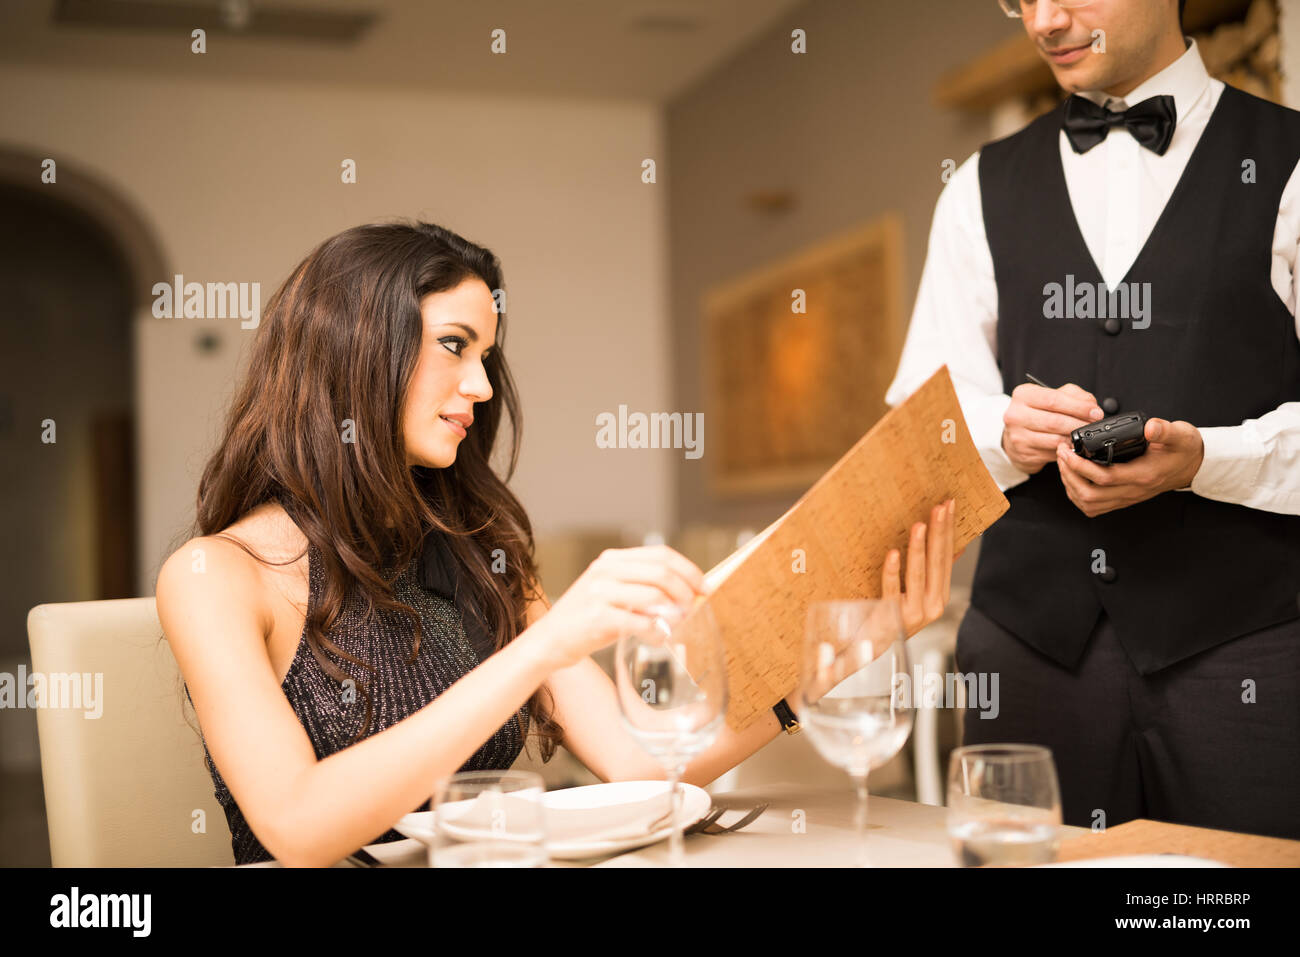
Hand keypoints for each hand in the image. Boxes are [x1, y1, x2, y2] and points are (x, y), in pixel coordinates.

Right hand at [527, 545, 708, 669]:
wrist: (549, 640)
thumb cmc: (587, 620)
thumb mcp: (611, 593)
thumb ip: (642, 588)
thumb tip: (688, 594)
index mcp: (611, 560)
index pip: (660, 554)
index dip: (688, 569)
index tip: (704, 586)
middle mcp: (605, 571)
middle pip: (661, 572)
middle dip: (685, 590)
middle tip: (693, 607)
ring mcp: (600, 593)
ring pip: (654, 596)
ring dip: (673, 612)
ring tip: (675, 624)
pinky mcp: (598, 617)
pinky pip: (641, 622)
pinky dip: (656, 631)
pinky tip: (658, 637)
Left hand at [882, 499, 955, 637]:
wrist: (870, 646)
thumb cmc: (892, 617)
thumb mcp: (918, 595)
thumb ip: (934, 574)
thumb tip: (955, 548)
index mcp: (939, 596)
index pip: (947, 558)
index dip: (948, 531)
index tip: (948, 506)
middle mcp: (932, 605)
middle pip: (937, 563)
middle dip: (939, 532)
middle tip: (939, 507)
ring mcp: (914, 613)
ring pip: (918, 574)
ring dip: (919, 548)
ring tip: (919, 525)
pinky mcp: (893, 617)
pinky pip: (892, 590)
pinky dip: (893, 571)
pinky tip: (892, 553)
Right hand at [1002, 382, 1103, 473]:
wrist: (1016, 432)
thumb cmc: (1038, 411)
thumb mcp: (1053, 395)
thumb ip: (1074, 395)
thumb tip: (1092, 408)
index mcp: (1023, 395)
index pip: (1053, 400)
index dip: (1078, 407)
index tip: (1095, 412)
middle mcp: (1016, 415)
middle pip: (1055, 421)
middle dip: (1079, 424)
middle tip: (1092, 426)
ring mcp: (1018, 436)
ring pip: (1055, 440)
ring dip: (1075, 439)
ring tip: (1084, 436)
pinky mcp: (1024, 454)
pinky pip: (1053, 453)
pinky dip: (1066, 450)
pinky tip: (1071, 445)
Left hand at [1055, 417, 1204, 516]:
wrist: (1192, 466)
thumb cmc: (1184, 450)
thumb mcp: (1180, 435)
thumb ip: (1165, 430)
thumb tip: (1151, 427)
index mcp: (1143, 475)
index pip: (1104, 477)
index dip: (1080, 466)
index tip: (1068, 450)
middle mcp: (1133, 490)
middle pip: (1090, 494)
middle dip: (1069, 474)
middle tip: (1061, 454)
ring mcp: (1127, 497)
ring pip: (1089, 504)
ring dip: (1070, 485)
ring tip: (1064, 464)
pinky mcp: (1123, 499)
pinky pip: (1095, 506)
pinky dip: (1078, 496)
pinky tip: (1073, 479)